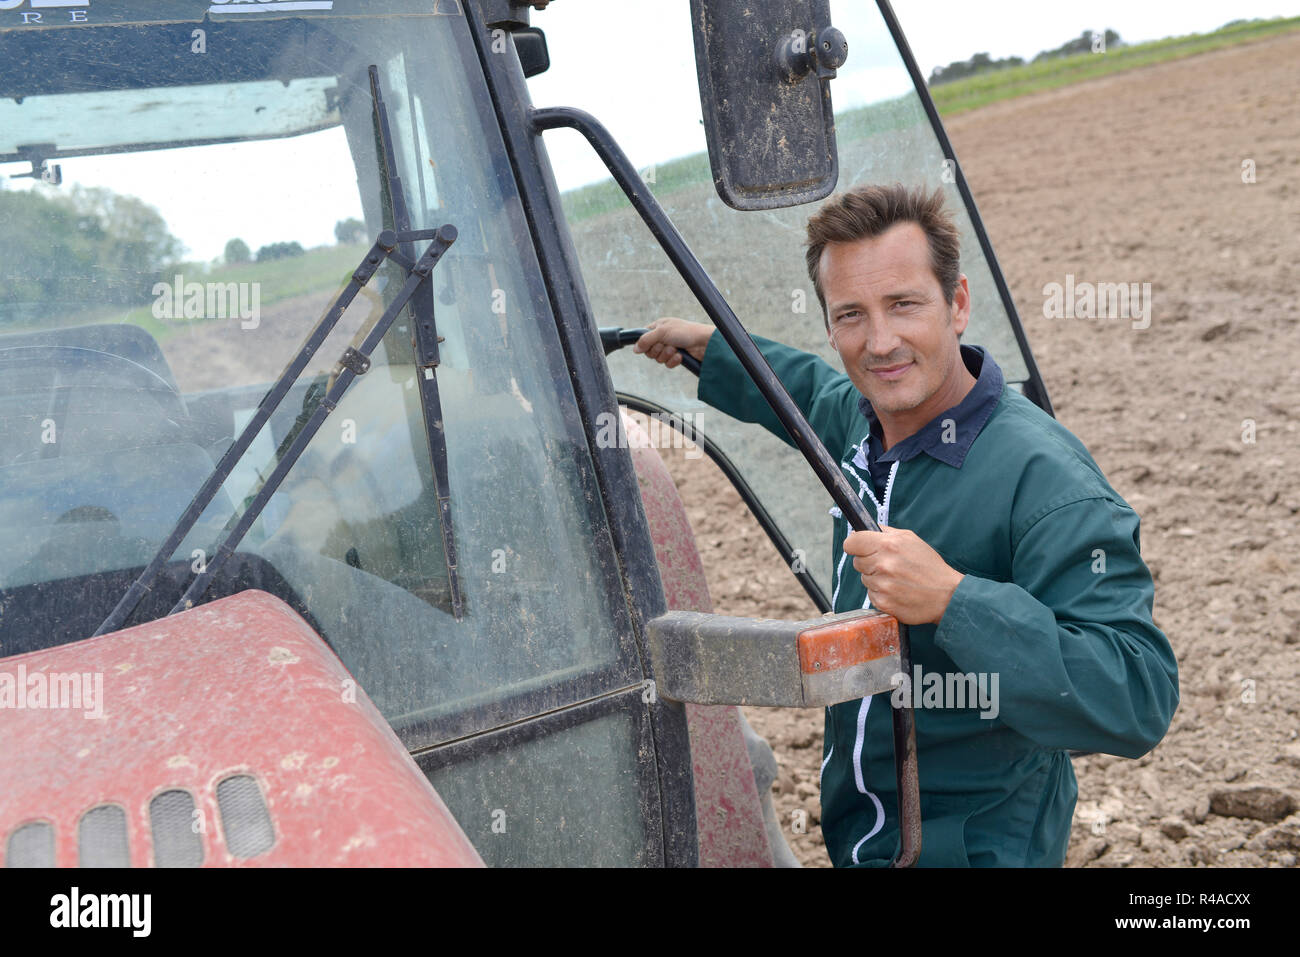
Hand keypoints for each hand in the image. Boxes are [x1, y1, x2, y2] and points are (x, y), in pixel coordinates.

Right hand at [633, 316, 713, 368]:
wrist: (705, 343)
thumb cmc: (686, 332)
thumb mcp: (663, 332)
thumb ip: (646, 339)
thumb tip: (635, 349)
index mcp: (659, 327)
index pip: (644, 338)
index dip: (645, 343)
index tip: (649, 344)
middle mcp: (663, 337)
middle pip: (649, 350)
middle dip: (658, 350)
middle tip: (667, 345)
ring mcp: (670, 347)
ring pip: (658, 358)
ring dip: (667, 355)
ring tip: (676, 349)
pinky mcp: (676, 357)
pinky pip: (667, 364)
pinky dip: (673, 361)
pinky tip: (680, 356)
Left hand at [843, 526, 963, 625]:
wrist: (946, 595)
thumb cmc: (928, 566)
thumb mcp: (910, 539)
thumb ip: (885, 532)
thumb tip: (861, 530)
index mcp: (888, 545)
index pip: (851, 543)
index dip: (855, 545)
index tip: (859, 548)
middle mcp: (883, 564)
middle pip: (857, 562)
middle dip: (869, 562)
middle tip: (889, 565)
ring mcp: (882, 585)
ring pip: (864, 578)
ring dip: (876, 579)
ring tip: (897, 579)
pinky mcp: (883, 602)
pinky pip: (871, 595)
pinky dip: (881, 593)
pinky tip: (897, 591)